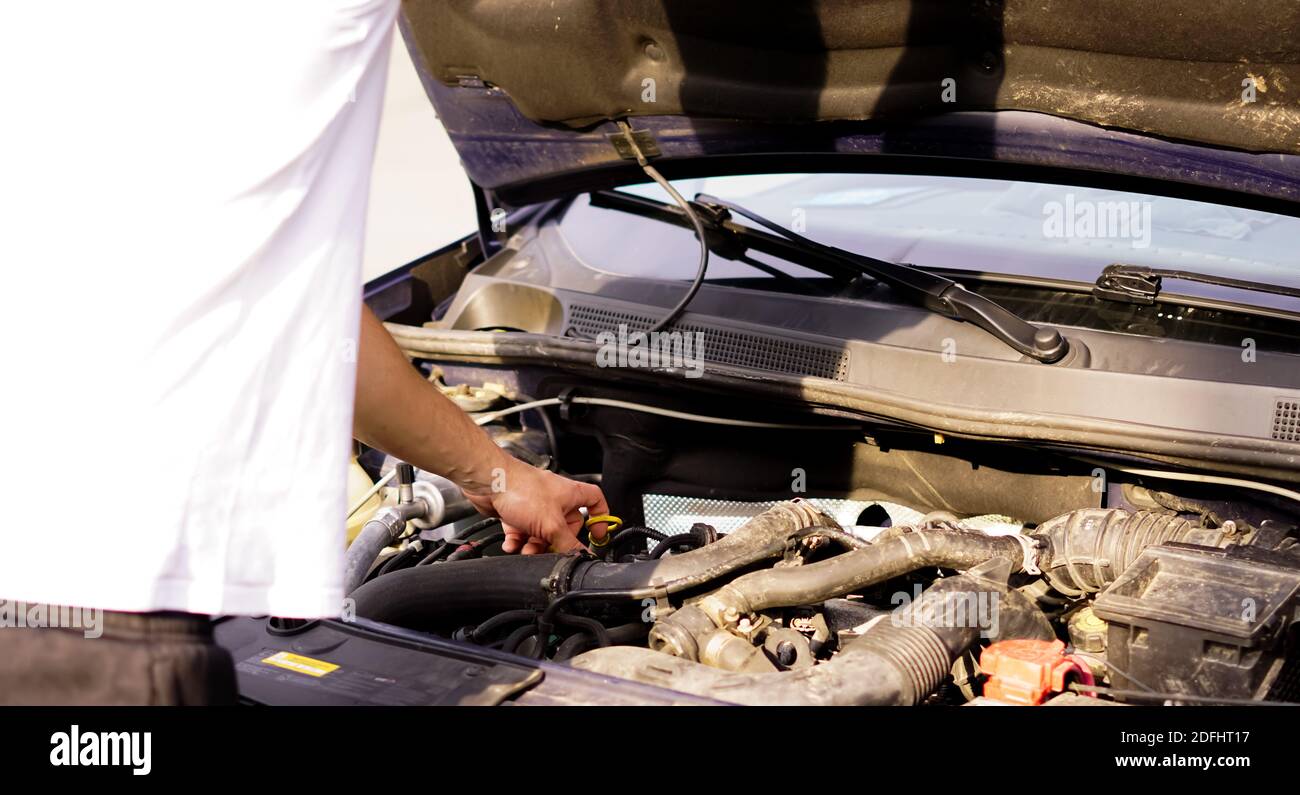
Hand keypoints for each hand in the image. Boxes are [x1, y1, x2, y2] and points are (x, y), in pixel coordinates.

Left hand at [463, 459, 610, 553]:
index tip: (597, 535)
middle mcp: (555, 500)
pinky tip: (512, 544)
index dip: (600, 518)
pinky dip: (517, 541)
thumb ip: (568, 543)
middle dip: (557, 542)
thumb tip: (582, 556)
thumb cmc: (521, 489)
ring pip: (542, 533)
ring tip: (526, 550)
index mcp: (570, 495)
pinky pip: (522, 532)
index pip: (596, 502)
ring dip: (534, 546)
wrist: (489, 482)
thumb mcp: (551, 524)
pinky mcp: (516, 512)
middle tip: (551, 551)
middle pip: (566, 526)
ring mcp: (535, 506)